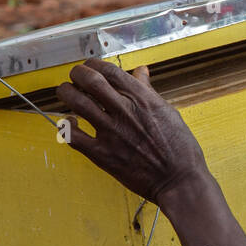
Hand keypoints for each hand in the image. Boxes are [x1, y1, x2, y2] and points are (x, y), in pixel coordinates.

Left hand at [56, 59, 207, 203]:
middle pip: (89, 80)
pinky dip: (66, 126)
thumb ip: (148, 90)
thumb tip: (141, 71)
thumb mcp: (167, 111)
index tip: (90, 67)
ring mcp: (111, 132)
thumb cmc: (179, 148)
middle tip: (75, 77)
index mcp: (142, 99)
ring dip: (66, 93)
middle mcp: (124, 111)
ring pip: (77, 102)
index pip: (109, 70)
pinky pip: (73, 136)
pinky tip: (69, 123)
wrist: (179, 180)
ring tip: (66, 93)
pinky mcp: (102, 154)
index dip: (94, 64)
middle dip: (77, 74)